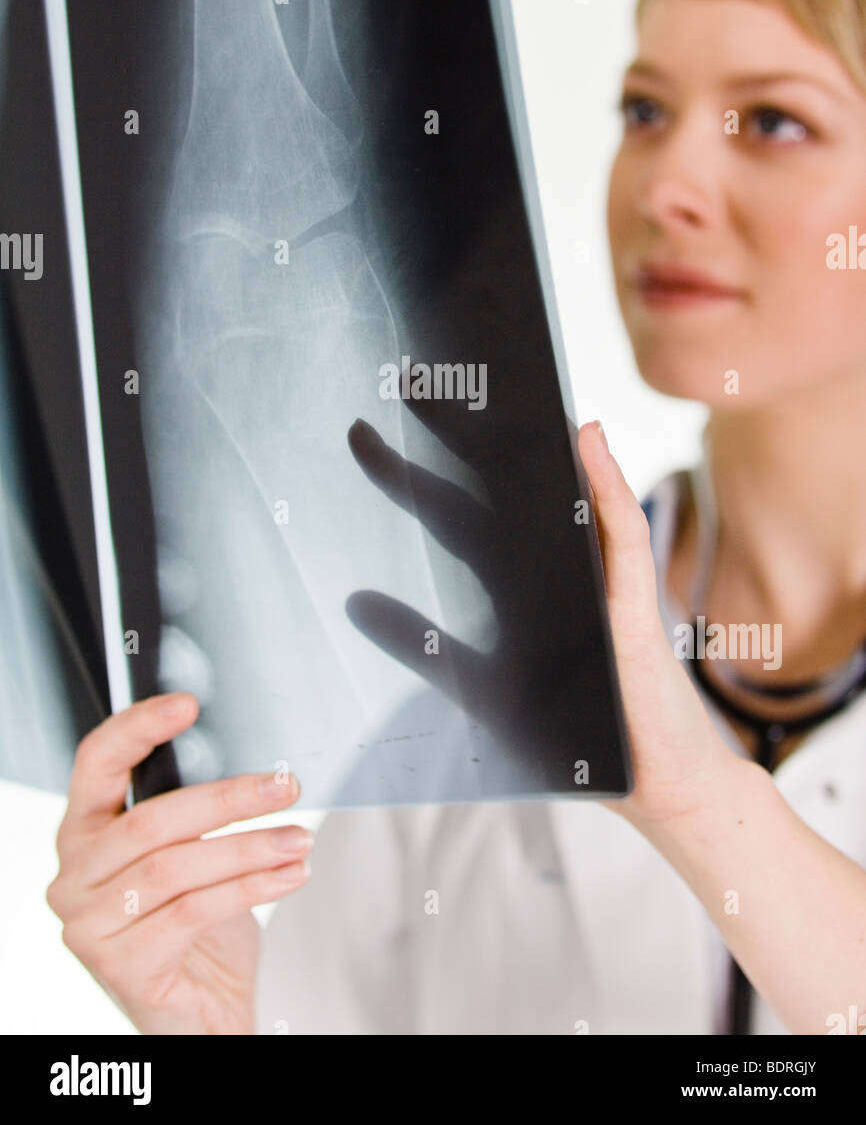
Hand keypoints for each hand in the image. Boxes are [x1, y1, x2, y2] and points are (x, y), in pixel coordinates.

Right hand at [46, 693, 313, 1034]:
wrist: (202, 1013)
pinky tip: (289, 875)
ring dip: (250, 847)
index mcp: (85, 833)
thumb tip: (250, 763)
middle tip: (284, 785)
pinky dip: (251, 887)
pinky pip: (192, 911)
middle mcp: (74, 877)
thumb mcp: (192, 856)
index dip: (139, 729)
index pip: (96, 763)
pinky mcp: (120, 965)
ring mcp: (89, 925)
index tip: (188, 705)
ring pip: (176, 867)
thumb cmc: (197, 928)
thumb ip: (194, 812)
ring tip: (298, 839)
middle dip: (228, 798)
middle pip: (151, 820)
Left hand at [347, 413, 739, 823]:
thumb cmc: (569, 730)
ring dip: (529, 435)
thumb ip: (421, 645)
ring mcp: (594, 577)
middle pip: (497, 482)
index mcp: (511, 580)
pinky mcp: (633, 602)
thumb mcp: (476, 684)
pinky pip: (620, 534)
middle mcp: (549, 566)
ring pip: (557, 489)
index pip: (449, 511)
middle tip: (410, 377)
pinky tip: (585, 439)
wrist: (649, 780)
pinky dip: (606, 485)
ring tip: (491, 381)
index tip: (359, 435)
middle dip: (455, 431)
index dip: (405, 474)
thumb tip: (354, 601)